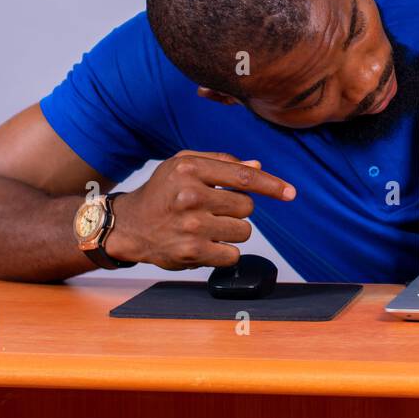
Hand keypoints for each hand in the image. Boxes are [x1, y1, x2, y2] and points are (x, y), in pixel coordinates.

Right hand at [105, 151, 295, 269]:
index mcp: (190, 169)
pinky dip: (224, 252)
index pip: (243, 177)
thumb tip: (258, 166)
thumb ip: (222, 163)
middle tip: (213, 209)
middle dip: (237, 210)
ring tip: (206, 226)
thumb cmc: (162, 191)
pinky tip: (204, 243)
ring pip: (244, 231)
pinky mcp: (191, 253)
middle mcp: (190, 196)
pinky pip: (232, 254)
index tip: (291, 193)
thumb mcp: (183, 165)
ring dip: (232, 231)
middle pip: (247, 207)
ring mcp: (191, 226)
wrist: (128, 225)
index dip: (271, 185)